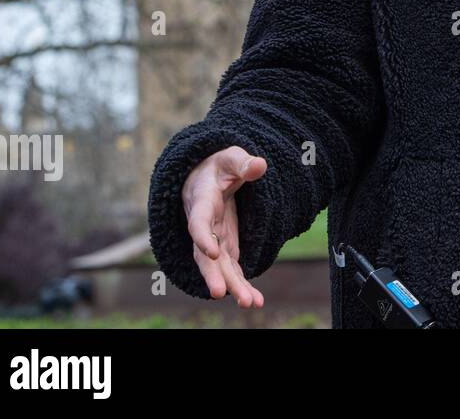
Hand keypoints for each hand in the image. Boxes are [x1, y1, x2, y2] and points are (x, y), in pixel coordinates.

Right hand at [181, 145, 267, 308]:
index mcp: (202, 201)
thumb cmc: (219, 165)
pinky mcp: (225, 246)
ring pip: (219, 266)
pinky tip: (254, 300)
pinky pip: (231, 268)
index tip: (211, 251)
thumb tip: (260, 165)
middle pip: (205, 254)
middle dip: (214, 273)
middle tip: (222, 293)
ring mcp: (214, 238)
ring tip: (250, 303)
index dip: (203, 236)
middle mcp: (204, 225)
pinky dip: (241, 284)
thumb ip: (243, 162)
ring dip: (233, 285)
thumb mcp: (230, 157)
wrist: (205, 177)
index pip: (199, 221)